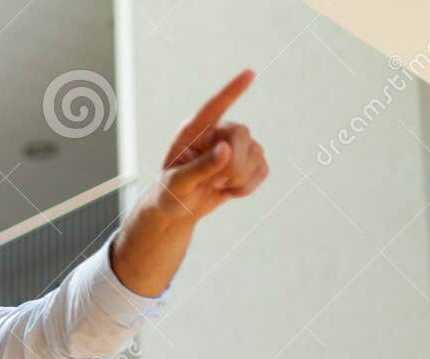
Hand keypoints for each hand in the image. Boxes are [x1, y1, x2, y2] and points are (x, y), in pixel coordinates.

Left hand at [157, 69, 267, 221]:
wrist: (179, 210)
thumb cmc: (170, 194)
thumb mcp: (177, 184)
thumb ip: (199, 168)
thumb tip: (225, 149)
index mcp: (192, 131)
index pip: (214, 107)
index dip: (232, 90)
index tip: (249, 73)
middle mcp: (216, 132)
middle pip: (242, 133)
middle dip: (232, 164)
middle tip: (214, 182)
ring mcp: (236, 145)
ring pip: (256, 153)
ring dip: (238, 179)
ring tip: (215, 186)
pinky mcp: (249, 161)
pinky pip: (263, 169)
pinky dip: (248, 187)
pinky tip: (229, 190)